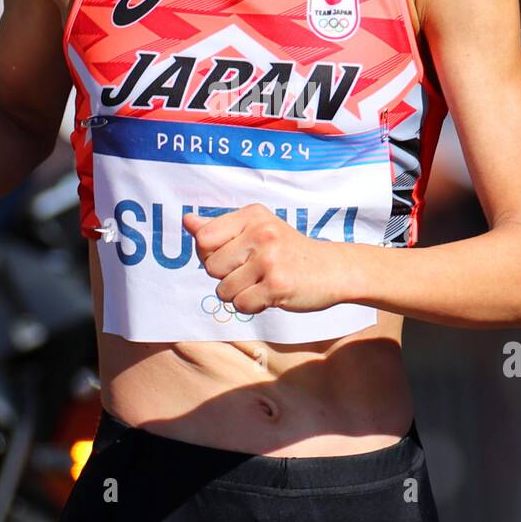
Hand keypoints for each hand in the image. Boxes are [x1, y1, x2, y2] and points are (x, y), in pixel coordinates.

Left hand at [182, 202, 344, 314]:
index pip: (204, 239)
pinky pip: (241, 305)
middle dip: (226, 277)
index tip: (233, 256)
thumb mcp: (257, 229)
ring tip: (262, 283)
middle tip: (253, 271)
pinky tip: (270, 295)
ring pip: (224, 290)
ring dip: (239, 294)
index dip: (210, 255)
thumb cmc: (289, 250)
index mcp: (253, 215)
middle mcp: (261, 232)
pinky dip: (252, 306)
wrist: (333, 269)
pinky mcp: (277, 285)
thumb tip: (187, 221)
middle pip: (211, 267)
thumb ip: (219, 228)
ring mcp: (270, 259)